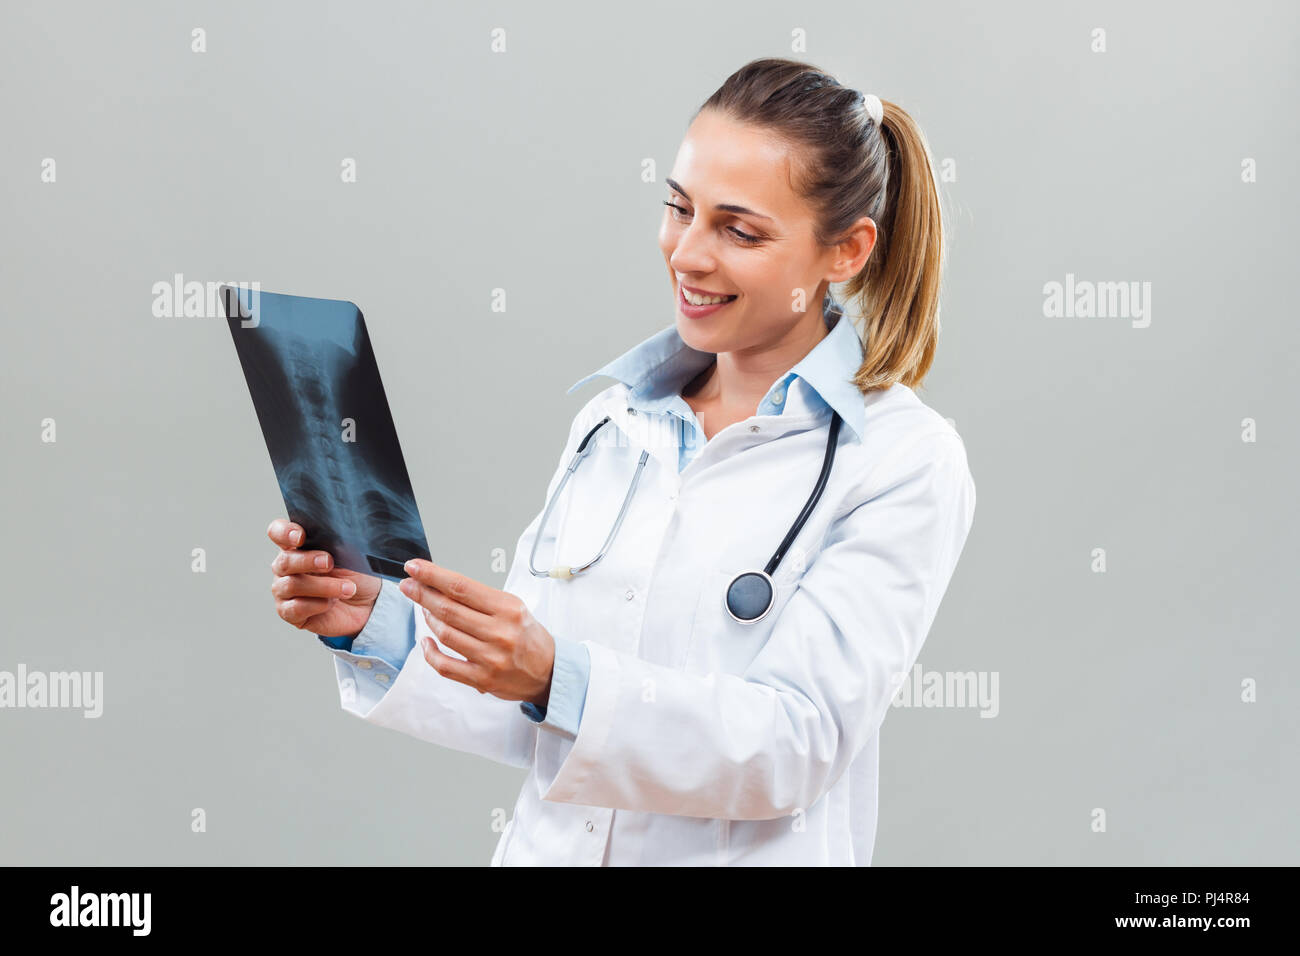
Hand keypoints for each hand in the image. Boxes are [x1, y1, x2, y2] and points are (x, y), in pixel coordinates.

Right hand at [267, 518, 382, 636]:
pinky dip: (318, 604)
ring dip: (323, 586)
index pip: (278, 532)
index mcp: (297, 546)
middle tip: (329, 563)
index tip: (300, 537)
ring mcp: (285, 591)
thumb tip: (335, 537)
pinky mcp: (290, 613)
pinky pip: (296, 608)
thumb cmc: (356, 575)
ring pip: (291, 585)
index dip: (284, 533)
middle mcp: (286, 567)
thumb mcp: (352, 555)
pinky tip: (333, 602)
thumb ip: (338, 544)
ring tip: (347, 588)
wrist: (366, 604)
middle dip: (308, 561)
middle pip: (284, 561)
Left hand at [399, 558, 554, 706]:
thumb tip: (443, 586)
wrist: (549, 672)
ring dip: (428, 618)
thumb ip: (481, 599)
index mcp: (508, 609)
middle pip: (448, 609)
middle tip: (408, 584)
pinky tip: (425, 641)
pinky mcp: (482, 679)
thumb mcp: (514, 608)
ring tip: (423, 608)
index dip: (433, 576)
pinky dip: (430, 652)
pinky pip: (445, 666)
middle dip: (422, 594)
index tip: (415, 567)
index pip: (462, 587)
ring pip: (445, 634)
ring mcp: (490, 658)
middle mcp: (499, 632)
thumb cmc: (528, 636)